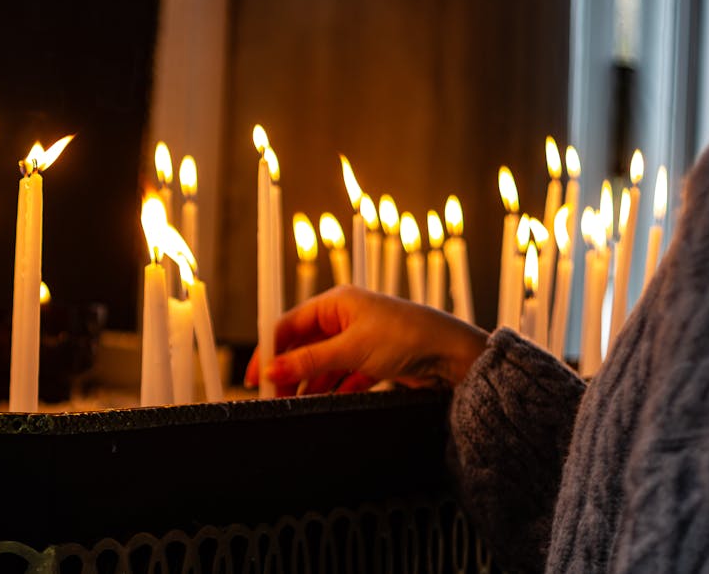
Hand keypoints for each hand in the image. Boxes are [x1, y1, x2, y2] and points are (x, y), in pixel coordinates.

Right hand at [246, 285, 488, 394]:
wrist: (454, 354)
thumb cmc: (407, 337)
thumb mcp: (352, 350)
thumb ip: (309, 361)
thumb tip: (271, 369)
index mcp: (335, 303)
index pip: (288, 325)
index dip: (268, 350)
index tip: (255, 377)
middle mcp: (344, 319)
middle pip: (302, 347)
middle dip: (288, 372)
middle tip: (275, 397)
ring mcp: (358, 340)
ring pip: (322, 365)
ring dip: (309, 384)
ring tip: (297, 405)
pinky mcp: (372, 361)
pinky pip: (342, 376)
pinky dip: (333, 389)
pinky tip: (325, 403)